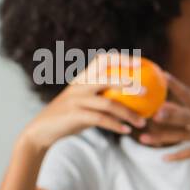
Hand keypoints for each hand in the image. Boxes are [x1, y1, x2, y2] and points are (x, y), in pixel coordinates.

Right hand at [20, 54, 147, 150]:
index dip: (121, 59)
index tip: (140, 62)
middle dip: (128, 82)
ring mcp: (76, 99)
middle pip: (107, 78)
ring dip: (129, 113)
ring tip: (143, 122)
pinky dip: (116, 125)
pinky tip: (127, 130)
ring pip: (108, 103)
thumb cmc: (70, 116)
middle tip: (147, 91)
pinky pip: (101, 119)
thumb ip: (103, 96)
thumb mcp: (85, 102)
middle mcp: (79, 85)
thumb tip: (132, 95)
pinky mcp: (74, 114)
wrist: (42, 130)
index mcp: (83, 78)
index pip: (102, 60)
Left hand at [139, 76, 189, 168]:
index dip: (175, 84)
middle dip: (169, 114)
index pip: (189, 94)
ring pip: (182, 135)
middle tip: (154, 112)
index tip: (162, 73)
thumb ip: (189, 114)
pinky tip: (164, 158)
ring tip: (145, 139)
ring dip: (162, 137)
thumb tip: (165, 108)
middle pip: (184, 115)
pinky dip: (177, 156)